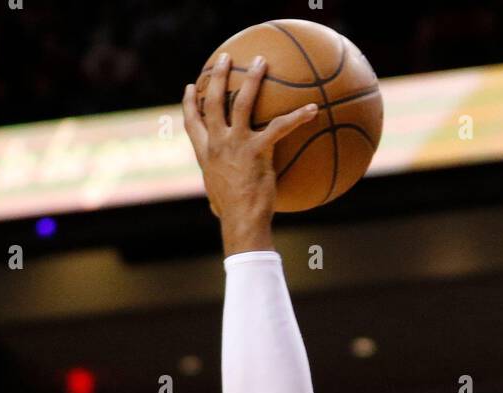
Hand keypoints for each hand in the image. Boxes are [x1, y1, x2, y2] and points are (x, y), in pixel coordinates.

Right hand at [182, 54, 317, 250]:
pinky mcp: (257, 150)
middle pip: (213, 101)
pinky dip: (298, 117)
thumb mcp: (218, 199)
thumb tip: (219, 204)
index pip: (192, 123)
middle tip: (224, 58)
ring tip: (261, 62)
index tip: (189, 87)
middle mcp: (218, 143)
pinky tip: (313, 109)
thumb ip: (220, 188)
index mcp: (205, 154)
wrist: (241, 222)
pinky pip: (280, 128)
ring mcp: (236, 144)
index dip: (189, 103)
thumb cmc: (233, 216)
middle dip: (217, 76)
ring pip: (242, 102)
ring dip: (252, 79)